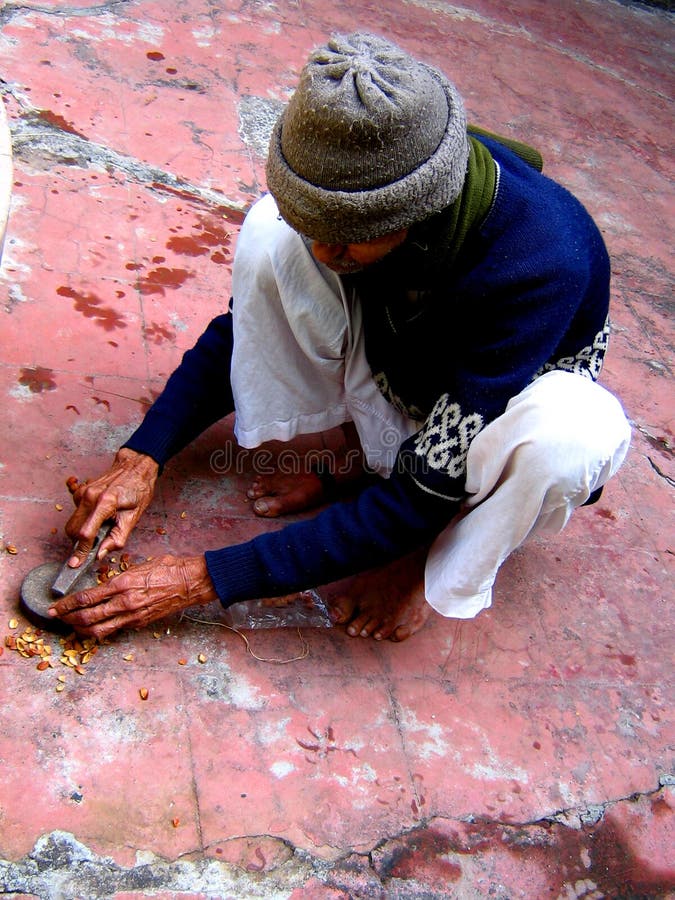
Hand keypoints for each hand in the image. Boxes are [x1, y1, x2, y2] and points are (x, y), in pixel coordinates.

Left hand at [48, 555, 216, 639]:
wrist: (190, 582)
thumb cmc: (168, 569)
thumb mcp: (138, 566)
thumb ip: (119, 577)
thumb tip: (103, 584)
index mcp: (122, 583)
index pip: (86, 598)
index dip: (66, 605)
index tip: (56, 607)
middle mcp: (125, 602)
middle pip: (87, 617)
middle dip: (68, 619)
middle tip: (57, 618)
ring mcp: (132, 615)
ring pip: (98, 630)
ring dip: (81, 630)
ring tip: (72, 626)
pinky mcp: (139, 623)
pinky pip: (114, 630)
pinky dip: (100, 631)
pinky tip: (94, 628)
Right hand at [65, 449, 158, 566]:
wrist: (134, 467)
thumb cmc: (138, 490)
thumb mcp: (134, 517)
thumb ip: (117, 538)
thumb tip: (100, 554)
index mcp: (105, 502)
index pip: (85, 534)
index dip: (80, 551)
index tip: (74, 564)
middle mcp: (89, 496)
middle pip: (73, 530)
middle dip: (80, 543)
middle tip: (96, 545)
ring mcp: (82, 493)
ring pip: (72, 523)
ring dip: (82, 532)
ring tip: (102, 526)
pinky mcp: (79, 492)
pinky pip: (76, 514)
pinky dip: (83, 521)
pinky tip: (99, 516)